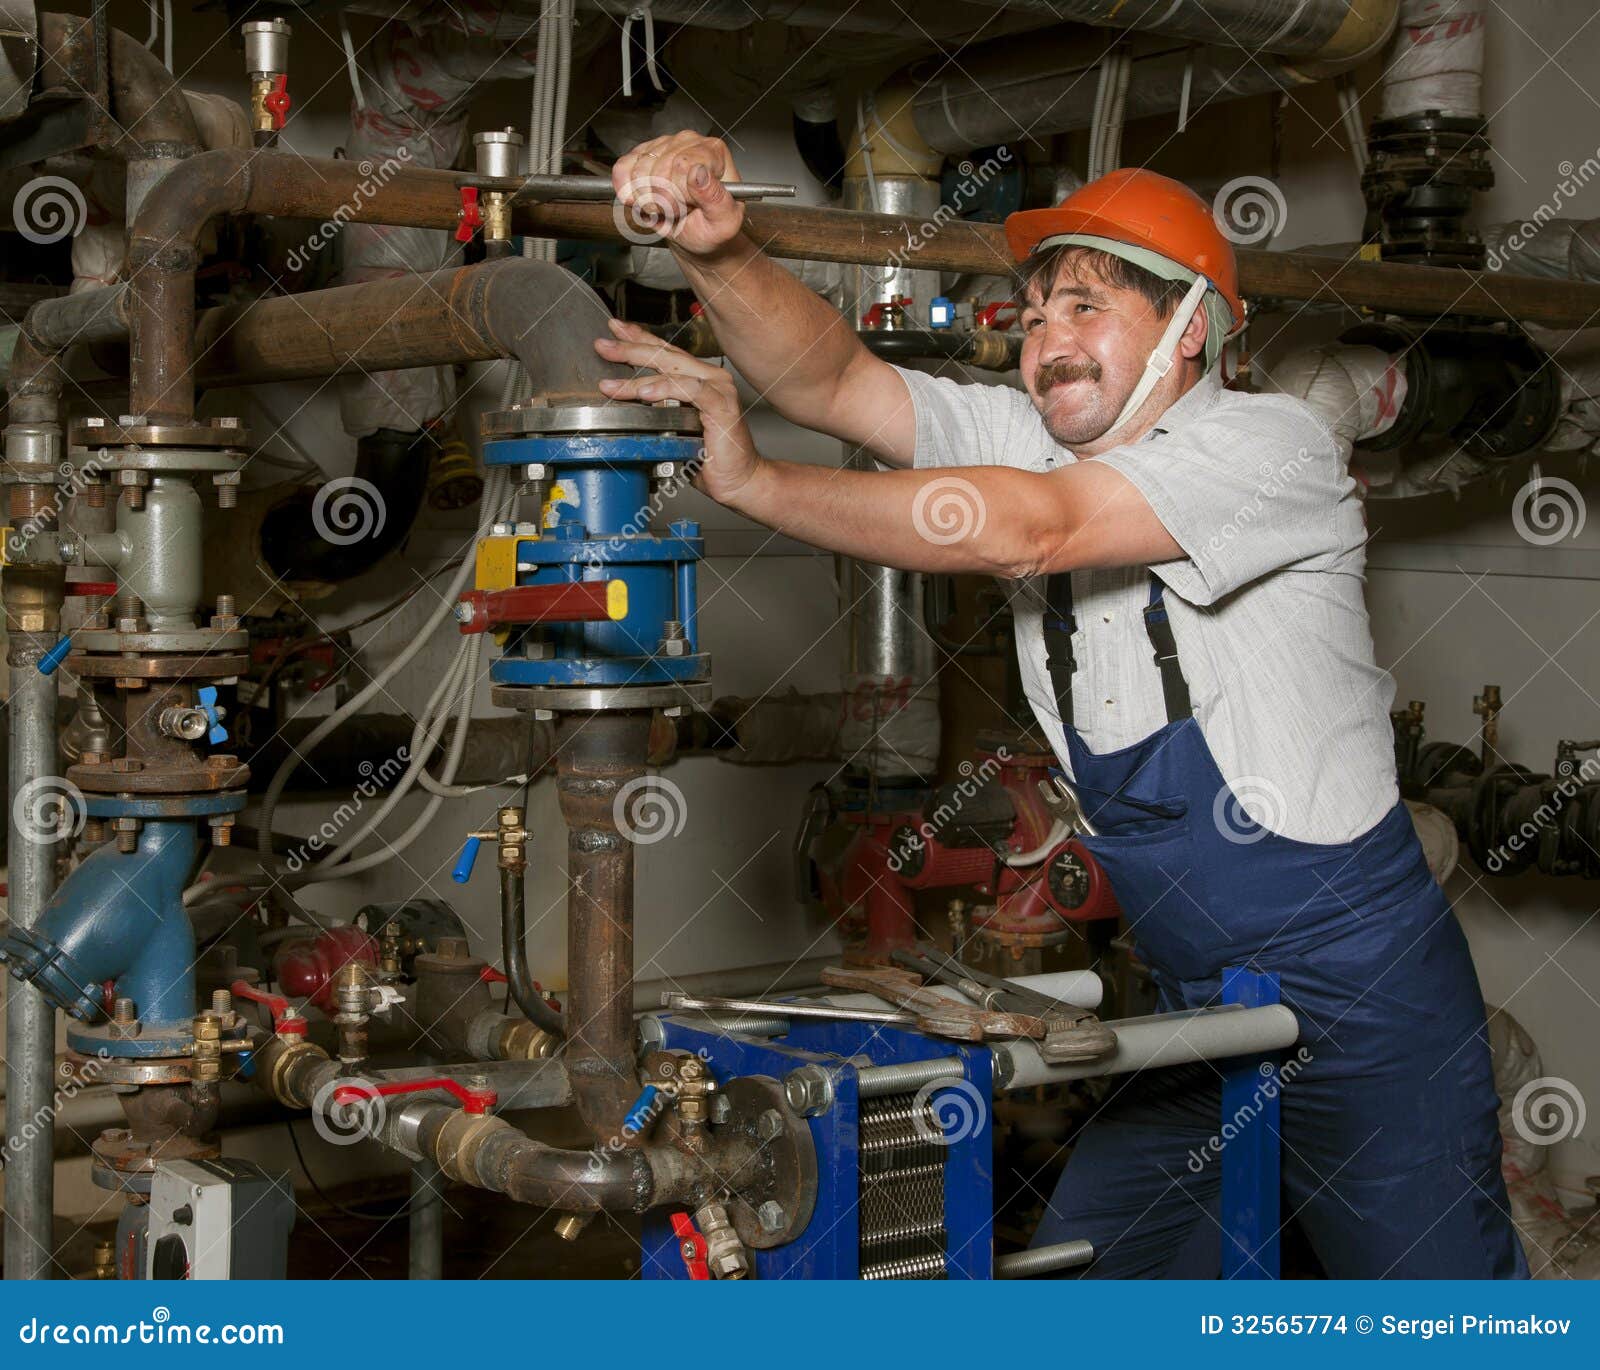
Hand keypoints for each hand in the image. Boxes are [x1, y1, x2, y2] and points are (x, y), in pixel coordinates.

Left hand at [595, 320, 762, 505]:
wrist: (740, 481)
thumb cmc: (709, 458)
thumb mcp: (674, 429)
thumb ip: (658, 410)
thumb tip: (625, 401)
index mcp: (698, 379)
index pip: (665, 352)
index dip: (639, 338)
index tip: (615, 329)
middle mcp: (710, 378)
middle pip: (665, 355)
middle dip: (630, 348)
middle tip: (603, 346)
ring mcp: (718, 390)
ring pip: (672, 372)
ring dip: (638, 378)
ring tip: (611, 385)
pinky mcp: (722, 407)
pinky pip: (689, 391)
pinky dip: (665, 389)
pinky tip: (645, 393)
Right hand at [611, 131, 744, 258]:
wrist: (697, 235)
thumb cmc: (712, 228)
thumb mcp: (724, 222)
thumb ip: (715, 198)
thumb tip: (699, 174)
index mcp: (714, 152)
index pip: (681, 166)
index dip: (679, 195)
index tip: (690, 207)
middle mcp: (689, 142)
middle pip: (658, 171)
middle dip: (664, 201)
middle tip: (679, 210)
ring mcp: (663, 145)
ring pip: (638, 173)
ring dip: (648, 200)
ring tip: (667, 206)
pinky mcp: (642, 154)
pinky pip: (622, 169)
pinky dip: (629, 192)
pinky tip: (646, 199)